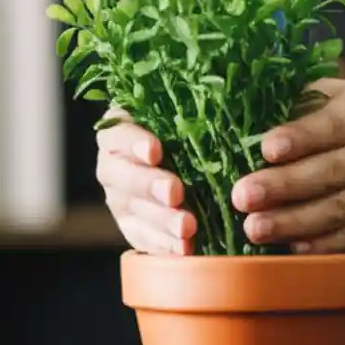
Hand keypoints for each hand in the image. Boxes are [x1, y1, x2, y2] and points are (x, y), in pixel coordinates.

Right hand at [96, 107, 196, 254]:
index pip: (117, 134)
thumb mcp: (193, 113)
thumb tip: (231, 95)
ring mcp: (119, 199)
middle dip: (148, 185)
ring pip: (131, 210)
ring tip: (188, 228)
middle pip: (120, 175)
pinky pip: (142, 238)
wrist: (189, 164)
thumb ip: (199, 108)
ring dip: (160, 221)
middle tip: (175, 193)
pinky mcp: (132, 226)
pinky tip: (185, 249)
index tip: (156, 151)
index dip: (133, 143)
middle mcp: (113, 164)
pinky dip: (164, 245)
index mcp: (121, 129)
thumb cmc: (196, 129)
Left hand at [231, 79, 344, 252]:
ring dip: (292, 223)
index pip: (330, 127)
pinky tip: (289, 248)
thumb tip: (246, 110)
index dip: (299, 138)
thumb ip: (303, 99)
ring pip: (335, 211)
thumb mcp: (344, 95)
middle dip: (282, 186)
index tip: (267, 148)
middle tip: (242, 195)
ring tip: (253, 228)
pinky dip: (321, 247)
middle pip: (327, 173)